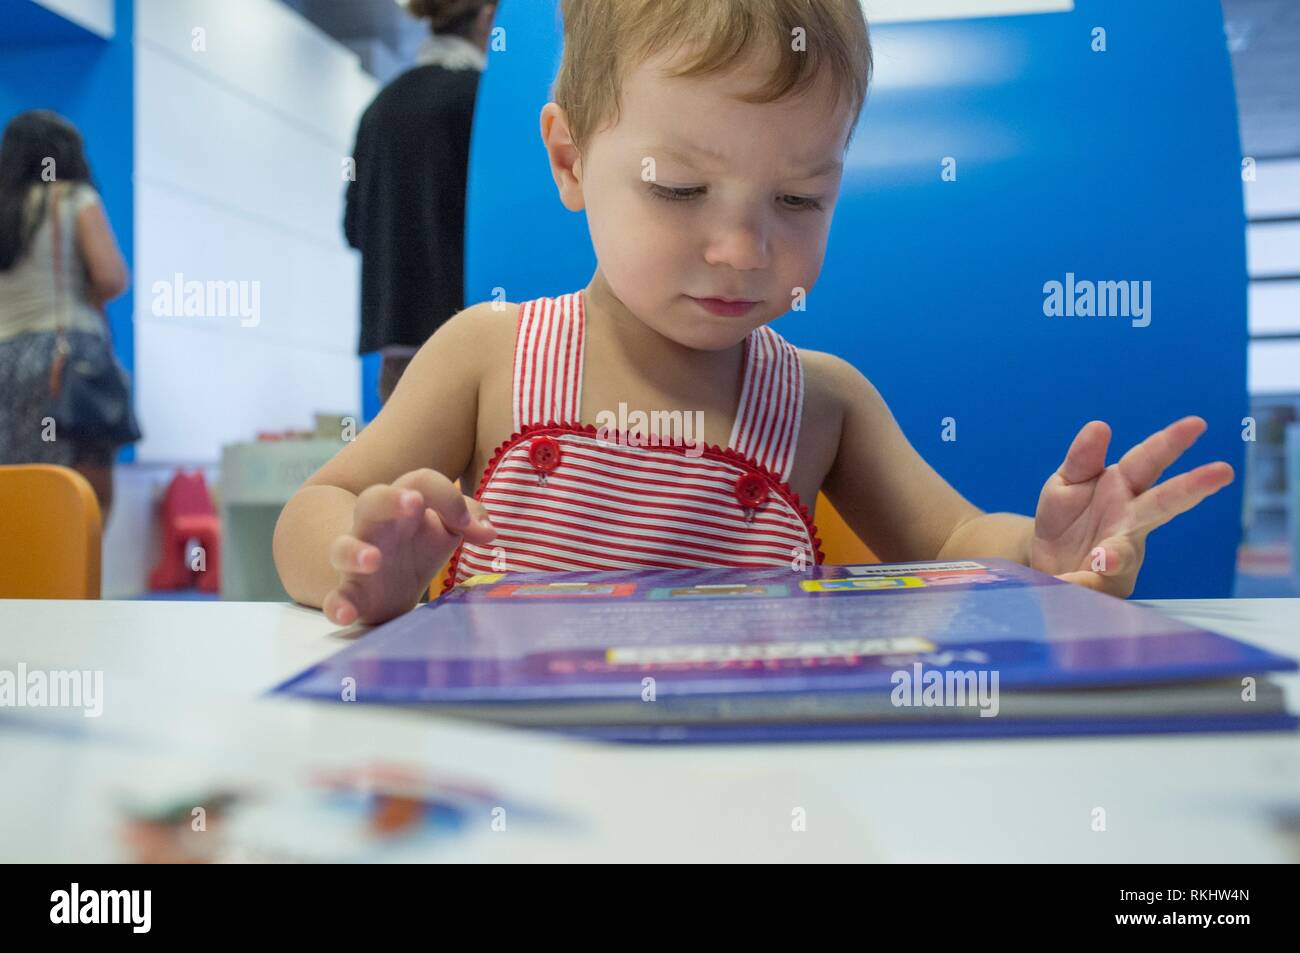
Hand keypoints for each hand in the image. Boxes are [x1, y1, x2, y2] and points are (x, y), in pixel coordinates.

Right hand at [322, 469, 495, 624]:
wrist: (385, 585)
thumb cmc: (418, 544)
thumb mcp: (448, 527)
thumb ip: (469, 518)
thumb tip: (489, 533)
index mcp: (404, 504)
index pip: (420, 482)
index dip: (445, 496)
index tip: (467, 526)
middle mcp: (376, 526)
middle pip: (373, 499)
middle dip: (391, 499)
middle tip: (412, 502)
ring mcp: (358, 559)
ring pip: (343, 547)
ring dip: (355, 551)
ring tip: (373, 559)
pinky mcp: (351, 593)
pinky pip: (336, 598)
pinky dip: (337, 606)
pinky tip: (345, 614)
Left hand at [1029, 416, 1233, 596]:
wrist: (1046, 559)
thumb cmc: (1065, 517)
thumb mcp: (1067, 481)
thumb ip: (1083, 458)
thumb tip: (1100, 426)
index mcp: (1121, 486)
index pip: (1148, 460)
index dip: (1171, 442)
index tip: (1196, 424)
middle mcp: (1130, 519)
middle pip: (1162, 502)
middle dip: (1191, 487)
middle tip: (1222, 472)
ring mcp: (1120, 553)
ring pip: (1125, 553)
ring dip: (1117, 556)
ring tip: (1105, 558)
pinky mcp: (1105, 584)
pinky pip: (1095, 583)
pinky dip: (1084, 582)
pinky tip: (1076, 578)